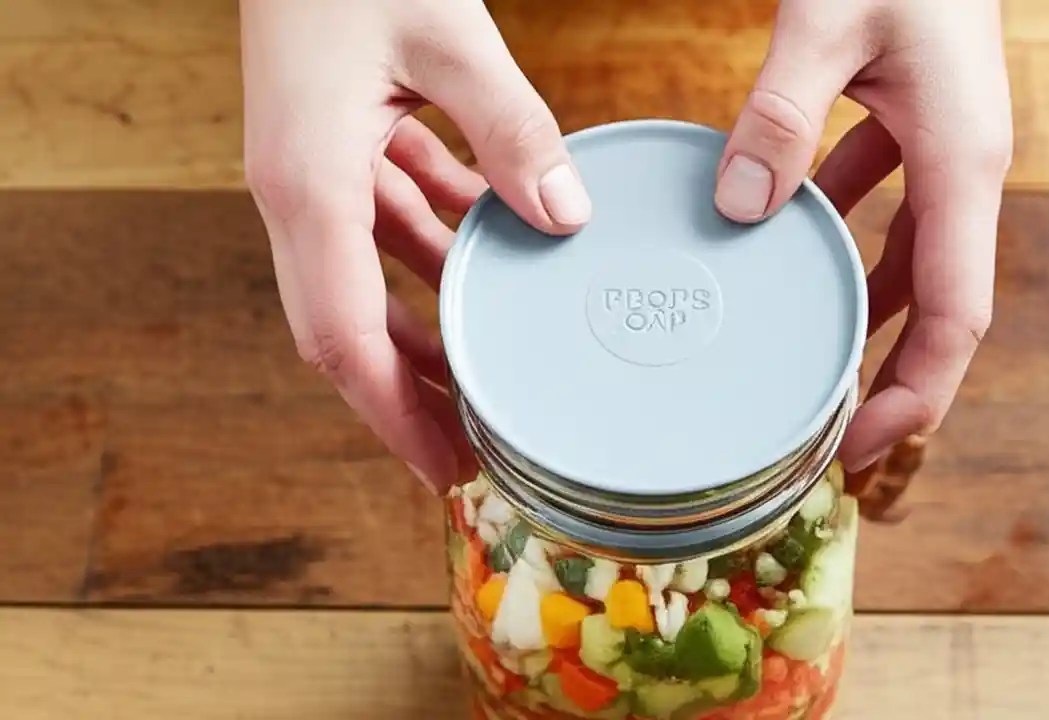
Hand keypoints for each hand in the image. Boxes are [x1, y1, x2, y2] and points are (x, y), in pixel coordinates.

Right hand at [240, 1, 591, 491]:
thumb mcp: (445, 34)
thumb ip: (508, 126)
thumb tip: (565, 215)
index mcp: (306, 183)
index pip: (343, 338)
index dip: (393, 414)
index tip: (443, 468)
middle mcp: (297, 191)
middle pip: (349, 330)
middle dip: (410, 394)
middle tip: (476, 451)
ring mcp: (312, 169)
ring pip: (370, 280)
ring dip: (428, 327)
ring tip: (492, 371)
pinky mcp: (336, 142)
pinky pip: (387, 219)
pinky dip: (437, 246)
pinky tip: (494, 254)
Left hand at [715, 0, 1011, 470]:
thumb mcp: (830, 19)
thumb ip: (782, 112)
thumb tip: (739, 205)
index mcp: (964, 162)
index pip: (956, 314)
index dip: (917, 392)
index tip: (863, 445)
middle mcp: (965, 169)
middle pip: (937, 306)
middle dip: (889, 375)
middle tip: (827, 436)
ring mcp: (944, 149)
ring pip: (910, 261)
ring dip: (863, 314)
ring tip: (805, 363)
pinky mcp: (915, 125)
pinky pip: (883, 204)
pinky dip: (842, 236)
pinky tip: (780, 242)